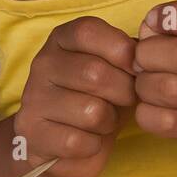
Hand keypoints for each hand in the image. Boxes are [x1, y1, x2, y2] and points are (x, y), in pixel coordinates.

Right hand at [13, 16, 137, 176]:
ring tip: (103, 120)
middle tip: (126, 99)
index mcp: (62, 39)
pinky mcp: (32, 133)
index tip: (136, 66)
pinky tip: (87, 139)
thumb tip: (144, 52)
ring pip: (92, 112)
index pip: (88, 31)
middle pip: (95, 73)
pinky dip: (93, 145)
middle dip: (124, 92)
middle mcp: (43, 63)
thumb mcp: (114, 66)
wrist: (60, 139)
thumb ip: (128, 53)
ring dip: (109, 122)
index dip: (120, 49)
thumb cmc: (98, 95)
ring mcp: (34, 98)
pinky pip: (78, 142)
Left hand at [132, 0, 176, 166]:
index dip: (175, 14)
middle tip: (142, 57)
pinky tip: (151, 105)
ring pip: (170, 89)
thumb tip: (146, 29)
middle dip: (149, 52)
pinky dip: (146, 111)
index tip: (154, 20)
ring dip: (145, 83)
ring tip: (146, 81)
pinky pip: (164, 121)